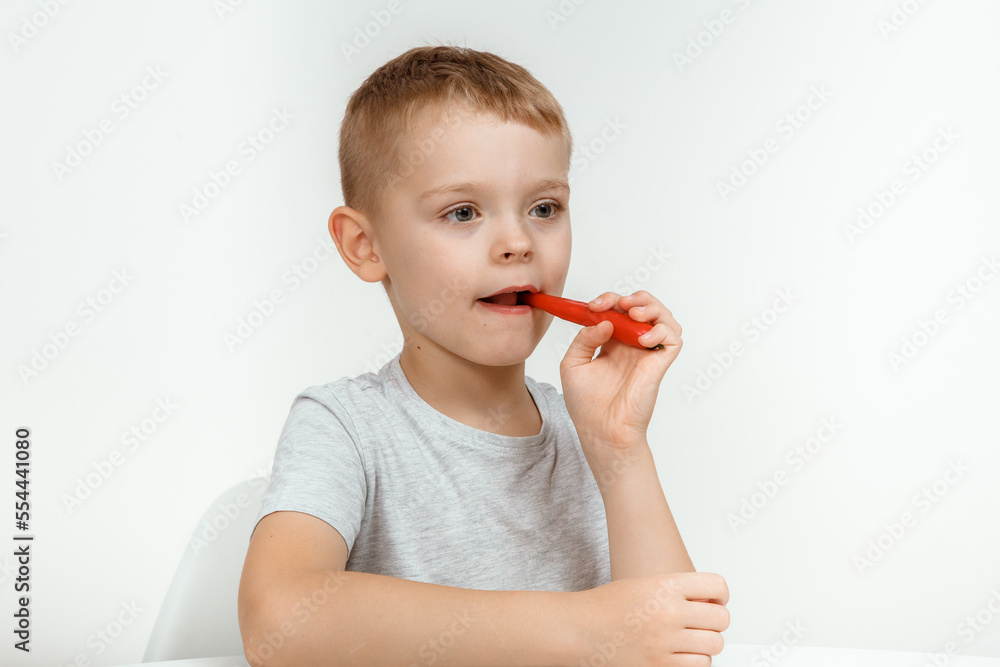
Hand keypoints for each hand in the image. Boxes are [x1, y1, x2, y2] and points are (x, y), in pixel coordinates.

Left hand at [560, 290, 681, 455]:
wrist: (600, 430)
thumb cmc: (586, 404)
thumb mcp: (573, 364)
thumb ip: (584, 339)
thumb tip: (603, 321)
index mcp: (612, 343)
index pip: (618, 310)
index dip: (609, 301)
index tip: (593, 306)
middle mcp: (632, 345)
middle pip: (644, 308)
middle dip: (634, 297)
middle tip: (618, 304)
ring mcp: (647, 354)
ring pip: (664, 318)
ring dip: (652, 307)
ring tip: (634, 314)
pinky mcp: (659, 364)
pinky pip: (673, 338)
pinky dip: (662, 330)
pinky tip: (642, 339)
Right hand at [572, 572, 729, 664]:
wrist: (581, 630)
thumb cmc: (607, 606)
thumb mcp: (644, 584)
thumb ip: (677, 591)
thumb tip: (711, 604)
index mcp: (665, 586)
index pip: (717, 586)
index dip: (720, 594)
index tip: (716, 600)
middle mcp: (668, 613)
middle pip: (721, 619)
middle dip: (715, 621)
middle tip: (704, 622)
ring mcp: (665, 642)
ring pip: (714, 646)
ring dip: (706, 644)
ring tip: (690, 640)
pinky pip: (698, 666)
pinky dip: (694, 661)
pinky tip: (681, 653)